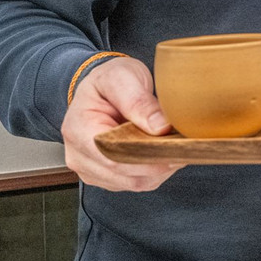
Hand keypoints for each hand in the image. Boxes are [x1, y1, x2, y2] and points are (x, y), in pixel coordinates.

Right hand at [61, 56, 181, 191]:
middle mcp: (78, 155)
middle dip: (157, 163)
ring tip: (174, 147)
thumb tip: (160, 127)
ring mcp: (90, 169)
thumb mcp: (122, 78)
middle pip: (125, 175)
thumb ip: (138, 102)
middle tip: (182, 147)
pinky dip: (153, 172)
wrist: (102, 86)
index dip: (146, 157)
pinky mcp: (105, 175)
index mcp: (78, 130)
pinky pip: (135, 182)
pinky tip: (164, 154)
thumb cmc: (109, 80)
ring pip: (133, 183)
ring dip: (158, 169)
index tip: (173, 147)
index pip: (113, 157)